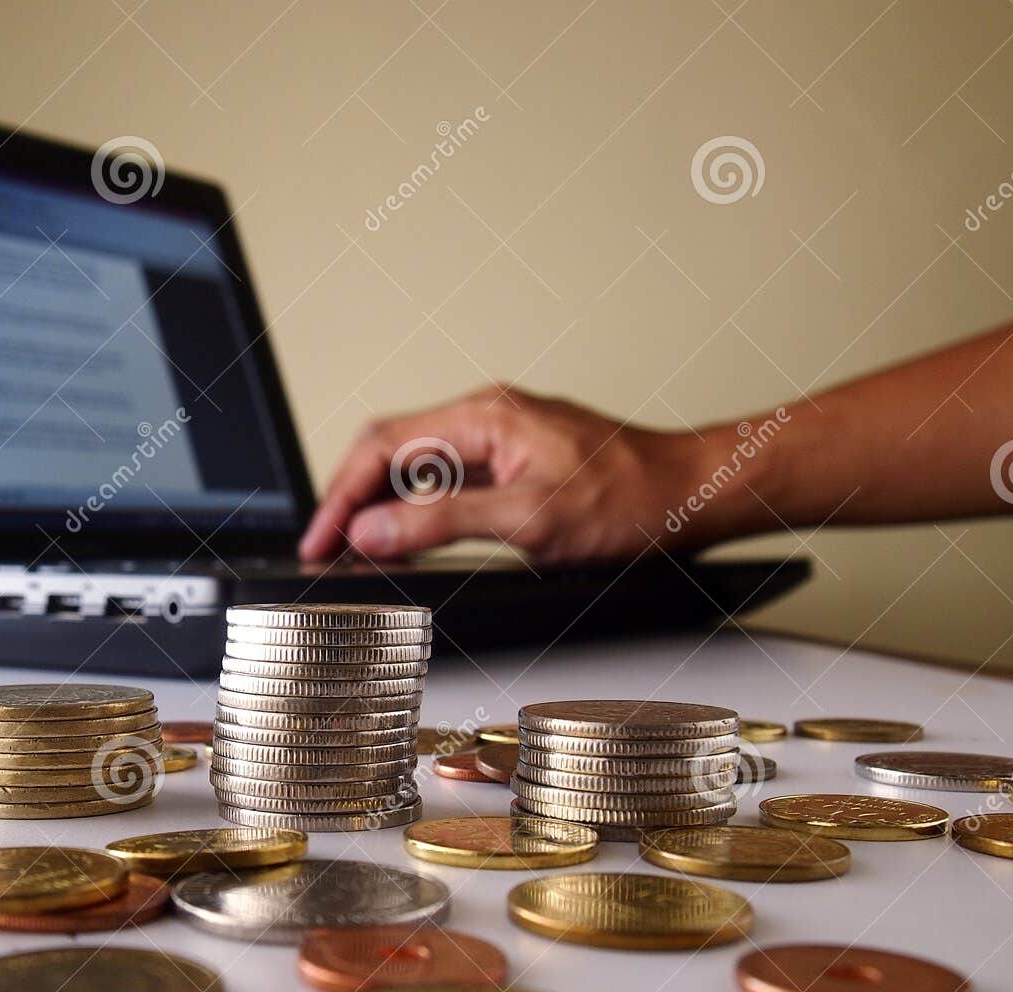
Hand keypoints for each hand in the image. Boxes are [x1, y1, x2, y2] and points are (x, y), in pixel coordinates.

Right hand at [298, 385, 716, 563]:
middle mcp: (487, 417)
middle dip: (350, 501)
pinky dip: (418, 509)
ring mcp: (501, 437)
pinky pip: (448, 479)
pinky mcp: (515, 460)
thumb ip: (442, 522)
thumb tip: (373, 531)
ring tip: (358, 553)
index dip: (340, 497)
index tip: (318, 541)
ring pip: (417, 466)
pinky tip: (411, 539)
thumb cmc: (632, 499)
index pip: (382, 446)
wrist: (693, 494)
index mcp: (483, 416)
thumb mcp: (529, 519)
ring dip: (382, 507)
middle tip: (327, 552)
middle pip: (390, 451)